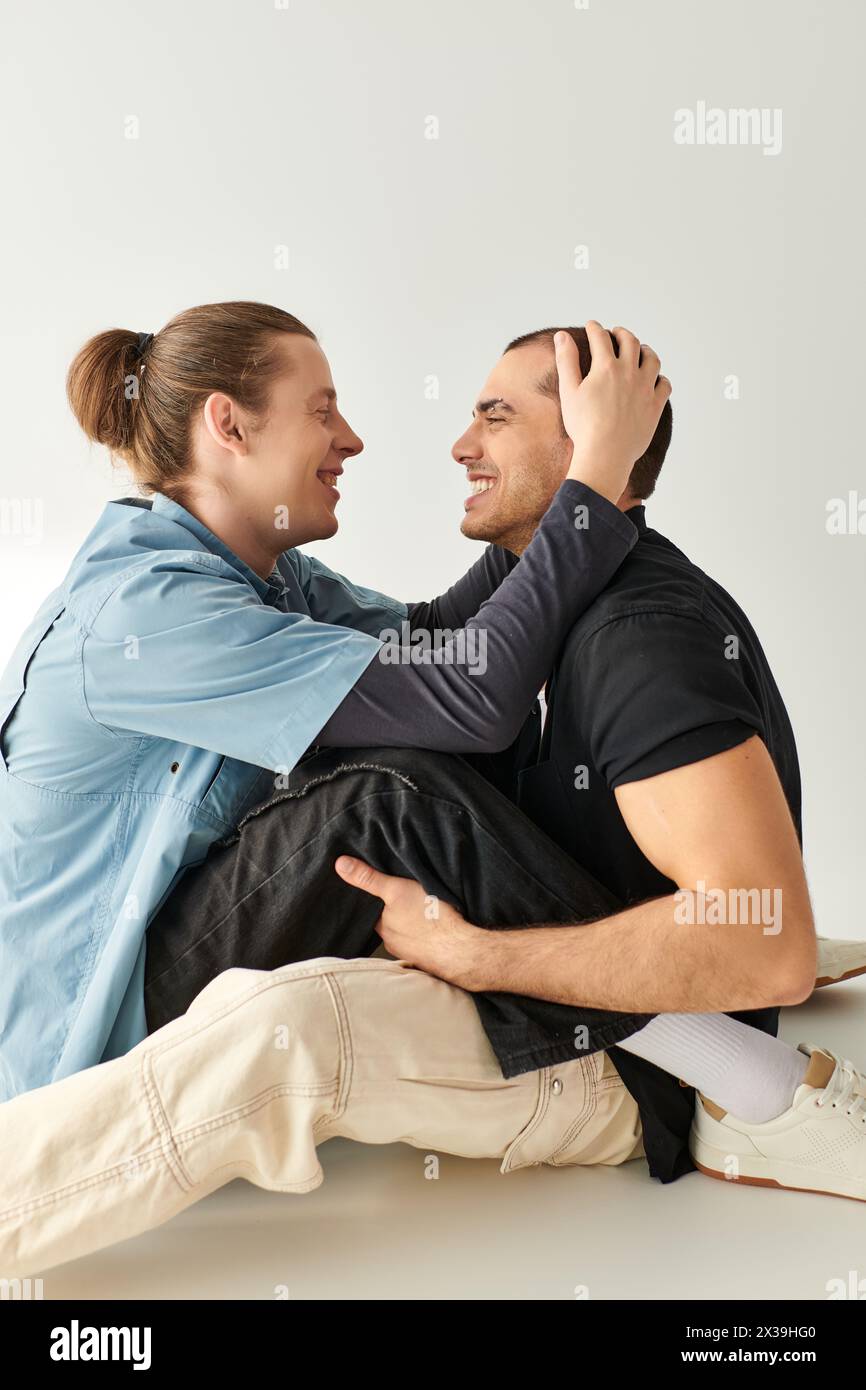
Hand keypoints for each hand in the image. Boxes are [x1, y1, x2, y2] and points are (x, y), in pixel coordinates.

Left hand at [334, 855, 487, 989]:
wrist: (460, 950)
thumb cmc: (430, 919)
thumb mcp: (396, 889)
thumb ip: (369, 878)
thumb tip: (340, 865)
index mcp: (382, 927)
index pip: (371, 912)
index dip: (375, 900)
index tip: (381, 891)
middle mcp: (393, 944)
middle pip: (388, 924)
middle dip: (394, 914)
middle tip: (404, 900)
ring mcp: (412, 953)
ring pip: (406, 935)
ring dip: (410, 926)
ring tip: (420, 913)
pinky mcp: (430, 959)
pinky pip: (423, 944)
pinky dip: (425, 936)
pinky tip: (434, 929)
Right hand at [559, 322, 670, 502]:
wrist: (605, 454)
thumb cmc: (583, 426)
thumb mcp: (569, 391)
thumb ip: (566, 361)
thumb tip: (561, 336)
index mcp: (606, 366)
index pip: (600, 337)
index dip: (594, 328)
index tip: (591, 326)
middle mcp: (629, 372)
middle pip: (630, 341)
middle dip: (621, 333)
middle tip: (616, 333)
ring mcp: (646, 388)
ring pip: (652, 358)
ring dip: (645, 350)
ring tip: (640, 350)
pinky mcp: (655, 405)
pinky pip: (664, 384)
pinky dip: (659, 377)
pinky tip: (654, 379)